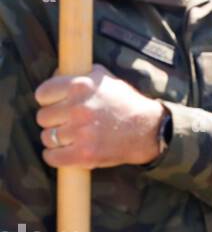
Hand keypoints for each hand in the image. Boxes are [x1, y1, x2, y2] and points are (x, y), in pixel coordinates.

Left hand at [35, 65, 165, 168]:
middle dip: (54, 120)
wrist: (149, 130)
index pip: (43, 94)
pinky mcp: (84, 154)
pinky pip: (52, 157)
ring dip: (56, 139)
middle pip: (43, 117)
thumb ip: (82, 75)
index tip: (56, 105)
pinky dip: (55, 156)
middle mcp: (79, 107)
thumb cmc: (127, 104)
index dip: (49, 100)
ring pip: (47, 137)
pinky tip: (65, 152)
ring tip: (70, 137)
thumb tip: (56, 75)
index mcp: (82, 86)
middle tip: (67, 122)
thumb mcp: (107, 80)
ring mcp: (80, 132)